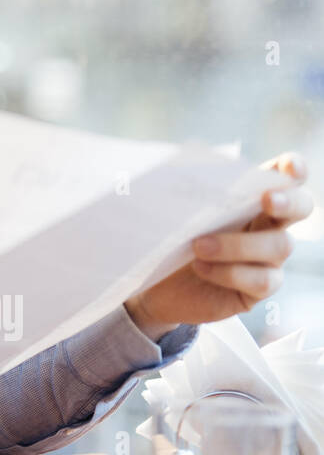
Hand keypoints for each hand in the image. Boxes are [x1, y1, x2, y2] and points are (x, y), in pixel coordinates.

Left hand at [124, 152, 313, 338]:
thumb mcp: (175, 212)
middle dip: (289, 201)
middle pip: (300, 208)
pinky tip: (201, 267)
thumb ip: (190, 192)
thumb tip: (183, 166)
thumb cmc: (168, 240)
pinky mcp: (259, 288)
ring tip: (198, 246)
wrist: (153, 285)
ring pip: (279, 245)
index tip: (289, 166)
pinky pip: (262, 280)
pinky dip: (230, 272)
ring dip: (238, 244)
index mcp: (249, 199)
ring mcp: (268, 258)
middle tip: (268, 200)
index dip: (294, 170)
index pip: (284, 178)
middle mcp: (268, 225)